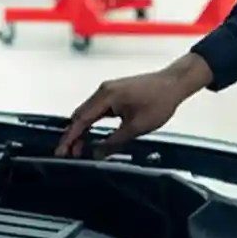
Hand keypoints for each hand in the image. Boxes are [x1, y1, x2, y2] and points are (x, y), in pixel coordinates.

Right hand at [55, 53, 212, 158]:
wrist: (175, 83)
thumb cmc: (160, 101)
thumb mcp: (137, 127)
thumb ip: (114, 141)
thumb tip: (97, 154)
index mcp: (106, 96)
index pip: (81, 120)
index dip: (70, 138)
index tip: (61, 152)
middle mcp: (104, 90)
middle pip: (80, 115)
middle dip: (73, 136)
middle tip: (69, 154)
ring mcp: (109, 90)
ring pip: (88, 112)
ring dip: (82, 130)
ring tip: (79, 149)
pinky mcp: (115, 92)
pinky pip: (97, 109)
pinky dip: (92, 123)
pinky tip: (92, 136)